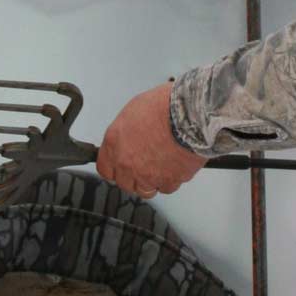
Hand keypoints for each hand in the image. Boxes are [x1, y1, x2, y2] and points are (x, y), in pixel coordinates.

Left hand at [96, 82, 206, 198]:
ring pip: (145, 190)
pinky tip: (175, 166)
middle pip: (125, 183)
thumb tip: (130, 138)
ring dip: (152, 181)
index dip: (115, 168)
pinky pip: (167, 188)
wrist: (190, 114)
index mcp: (114, 144)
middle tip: (146, 163)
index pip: (105, 168)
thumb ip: (127, 132)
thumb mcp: (135, 110)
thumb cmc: (166, 106)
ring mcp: (147, 175)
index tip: (120, 167)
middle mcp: (127, 163)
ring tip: (162, 166)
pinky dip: (171, 180)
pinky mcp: (168, 181)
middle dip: (134, 176)